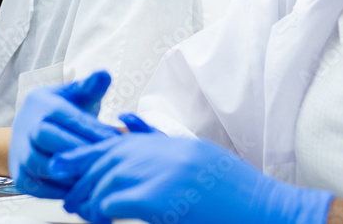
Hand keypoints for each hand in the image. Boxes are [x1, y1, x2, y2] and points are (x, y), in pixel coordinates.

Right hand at [9, 71, 123, 198]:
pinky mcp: (20, 176)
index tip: (115, 139)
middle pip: (48, 138)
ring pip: (41, 164)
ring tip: (95, 177)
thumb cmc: (61, 112)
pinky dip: (59, 191)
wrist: (32, 130)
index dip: (92, 129)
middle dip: (79, 149)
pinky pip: (37, 187)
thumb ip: (91, 86)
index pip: (67, 116)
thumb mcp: (76, 95)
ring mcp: (20, 152)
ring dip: (69, 172)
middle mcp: (26, 126)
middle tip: (106, 159)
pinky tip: (81, 190)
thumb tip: (104, 74)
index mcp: (42, 103)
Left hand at [53, 135, 333, 223]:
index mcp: (177, 146)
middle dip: (84, 175)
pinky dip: (103, 208)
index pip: (122, 142)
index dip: (93, 154)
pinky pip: (117, 199)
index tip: (73, 167)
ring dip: (90, 196)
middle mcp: (169, 154)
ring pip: (109, 176)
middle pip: (110, 156)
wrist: (272, 214)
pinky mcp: (163, 198)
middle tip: (70, 197)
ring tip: (81, 211)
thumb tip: (130, 128)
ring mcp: (166, 173)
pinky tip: (99, 217)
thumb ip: (168, 150)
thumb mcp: (204, 165)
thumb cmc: (242, 199)